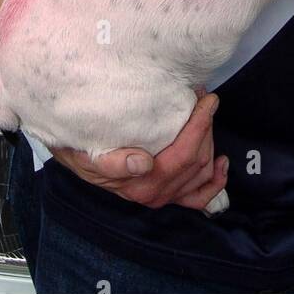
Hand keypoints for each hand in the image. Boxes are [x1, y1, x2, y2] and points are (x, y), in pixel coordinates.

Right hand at [47, 89, 227, 211]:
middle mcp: (153, 193)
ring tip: (206, 114)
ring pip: (202, 172)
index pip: (182, 155)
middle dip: (205, 126)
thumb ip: (111, 162)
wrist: (71, 151)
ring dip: (210, 141)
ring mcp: (162, 195)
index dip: (200, 126)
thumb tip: (142, 164)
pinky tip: (221, 162)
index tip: (206, 98)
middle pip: (196, 161)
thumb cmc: (80, 146)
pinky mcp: (166, 194)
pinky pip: (199, 196)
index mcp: (138, 183)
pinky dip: (215, 181)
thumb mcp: (86, 152)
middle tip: (202, 97)